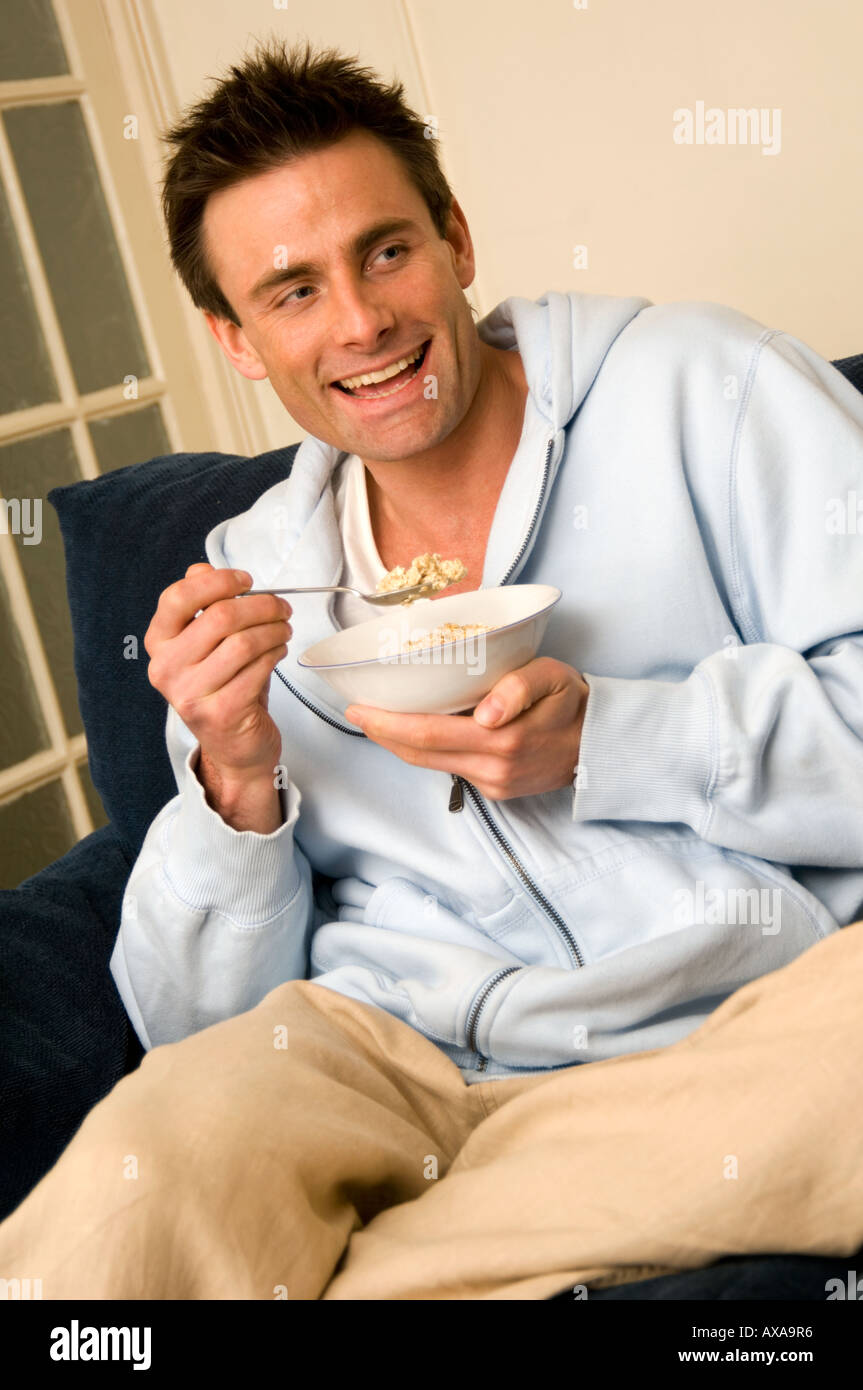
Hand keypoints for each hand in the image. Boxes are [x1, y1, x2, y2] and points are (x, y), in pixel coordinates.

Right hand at [144, 562, 292, 778]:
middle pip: (221, 616)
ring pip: (244, 642)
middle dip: (262, 605)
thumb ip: (202, 606)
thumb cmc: (224, 687)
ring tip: (284, 629)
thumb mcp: (208, 644)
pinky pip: (258, 668)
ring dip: (274, 629)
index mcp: (158, 644)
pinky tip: (279, 650)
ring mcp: (191, 694)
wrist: (234, 748)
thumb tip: (202, 569)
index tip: (246, 580)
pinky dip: (276, 652)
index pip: (179, 597)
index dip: (218, 582)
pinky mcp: (221, 712)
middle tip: (282, 608)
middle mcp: (166, 669)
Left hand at [344, 657, 588, 799]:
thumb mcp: (552, 678)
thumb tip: (485, 714)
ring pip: (431, 765)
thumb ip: (518, 689)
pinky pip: (450, 769)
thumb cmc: (573, 702)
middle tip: (355, 712)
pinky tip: (413, 733)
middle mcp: (493, 769)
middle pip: (420, 754)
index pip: (428, 733)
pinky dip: (425, 752)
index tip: (358, 708)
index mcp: (502, 741)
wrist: (600, 743)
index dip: (387, 724)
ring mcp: (493, 784)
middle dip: (382, 734)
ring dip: (399, 744)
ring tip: (375, 721)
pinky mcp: (496, 790)